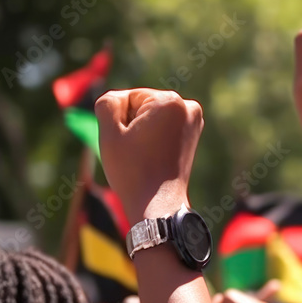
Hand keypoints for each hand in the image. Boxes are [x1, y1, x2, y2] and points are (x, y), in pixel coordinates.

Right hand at [95, 88, 203, 221]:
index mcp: (170, 101)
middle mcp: (188, 106)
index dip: (119, 121)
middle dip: (132, 124)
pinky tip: (154, 156)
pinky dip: (153, 138)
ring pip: (150, 116)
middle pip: (141, 105)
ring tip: (146, 154)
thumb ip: (108, 103)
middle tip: (137, 152)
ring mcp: (194, 121)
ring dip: (141, 132)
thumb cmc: (132, 169)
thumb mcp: (109, 131)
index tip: (130, 144)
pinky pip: (162, 127)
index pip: (127, 98)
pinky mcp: (193, 134)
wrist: (157, 204)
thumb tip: (119, 99)